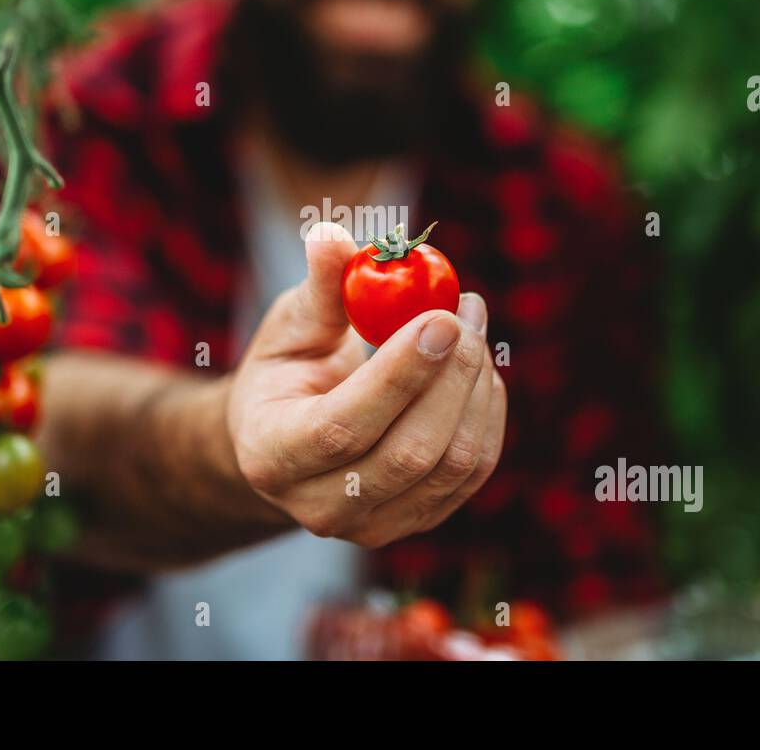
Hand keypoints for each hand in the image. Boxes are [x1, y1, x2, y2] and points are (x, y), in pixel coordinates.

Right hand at [227, 222, 505, 547]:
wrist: (288, 443)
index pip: (343, 427)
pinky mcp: (419, 520)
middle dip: (451, 375)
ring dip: (477, 387)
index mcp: (273, 454)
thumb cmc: (286, 371)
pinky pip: (474, 470)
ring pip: (452, 464)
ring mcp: (374, 525)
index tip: (441, 317)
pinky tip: (478, 368)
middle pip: (409, 453)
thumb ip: (319, 289)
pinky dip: (486, 412)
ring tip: (473, 326)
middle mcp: (321, 507)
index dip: (399, 375)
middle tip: (466, 309)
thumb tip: (332, 235)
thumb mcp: (289, 326)